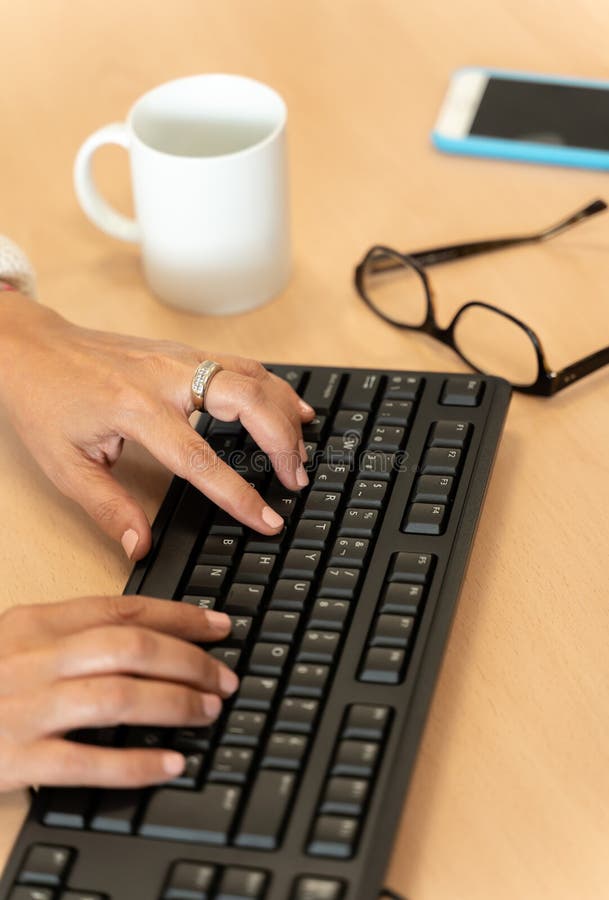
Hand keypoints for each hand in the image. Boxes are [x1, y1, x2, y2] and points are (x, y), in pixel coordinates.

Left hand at [0, 296, 313, 558]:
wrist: (29, 348)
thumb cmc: (43, 401)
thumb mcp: (65, 465)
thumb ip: (108, 509)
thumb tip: (141, 546)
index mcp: (136, 409)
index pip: (202, 460)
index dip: (240, 495)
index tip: (267, 519)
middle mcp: (165, 376)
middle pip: (247, 402)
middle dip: (281, 443)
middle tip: (296, 480)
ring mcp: (178, 356)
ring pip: (252, 375)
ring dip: (285, 412)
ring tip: (303, 450)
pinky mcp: (182, 351)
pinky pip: (241, 364)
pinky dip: (273, 385)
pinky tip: (291, 407)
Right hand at [0, 595, 237, 789]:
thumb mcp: (20, 640)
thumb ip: (75, 632)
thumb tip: (151, 634)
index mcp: (36, 621)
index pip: (123, 609)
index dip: (181, 615)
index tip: (221, 626)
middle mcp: (33, 658)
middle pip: (130, 648)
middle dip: (189, 661)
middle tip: (224, 677)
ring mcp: (23, 708)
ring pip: (117, 697)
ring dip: (173, 703)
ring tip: (208, 711)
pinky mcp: (14, 758)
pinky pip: (86, 762)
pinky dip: (135, 763)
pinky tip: (169, 763)